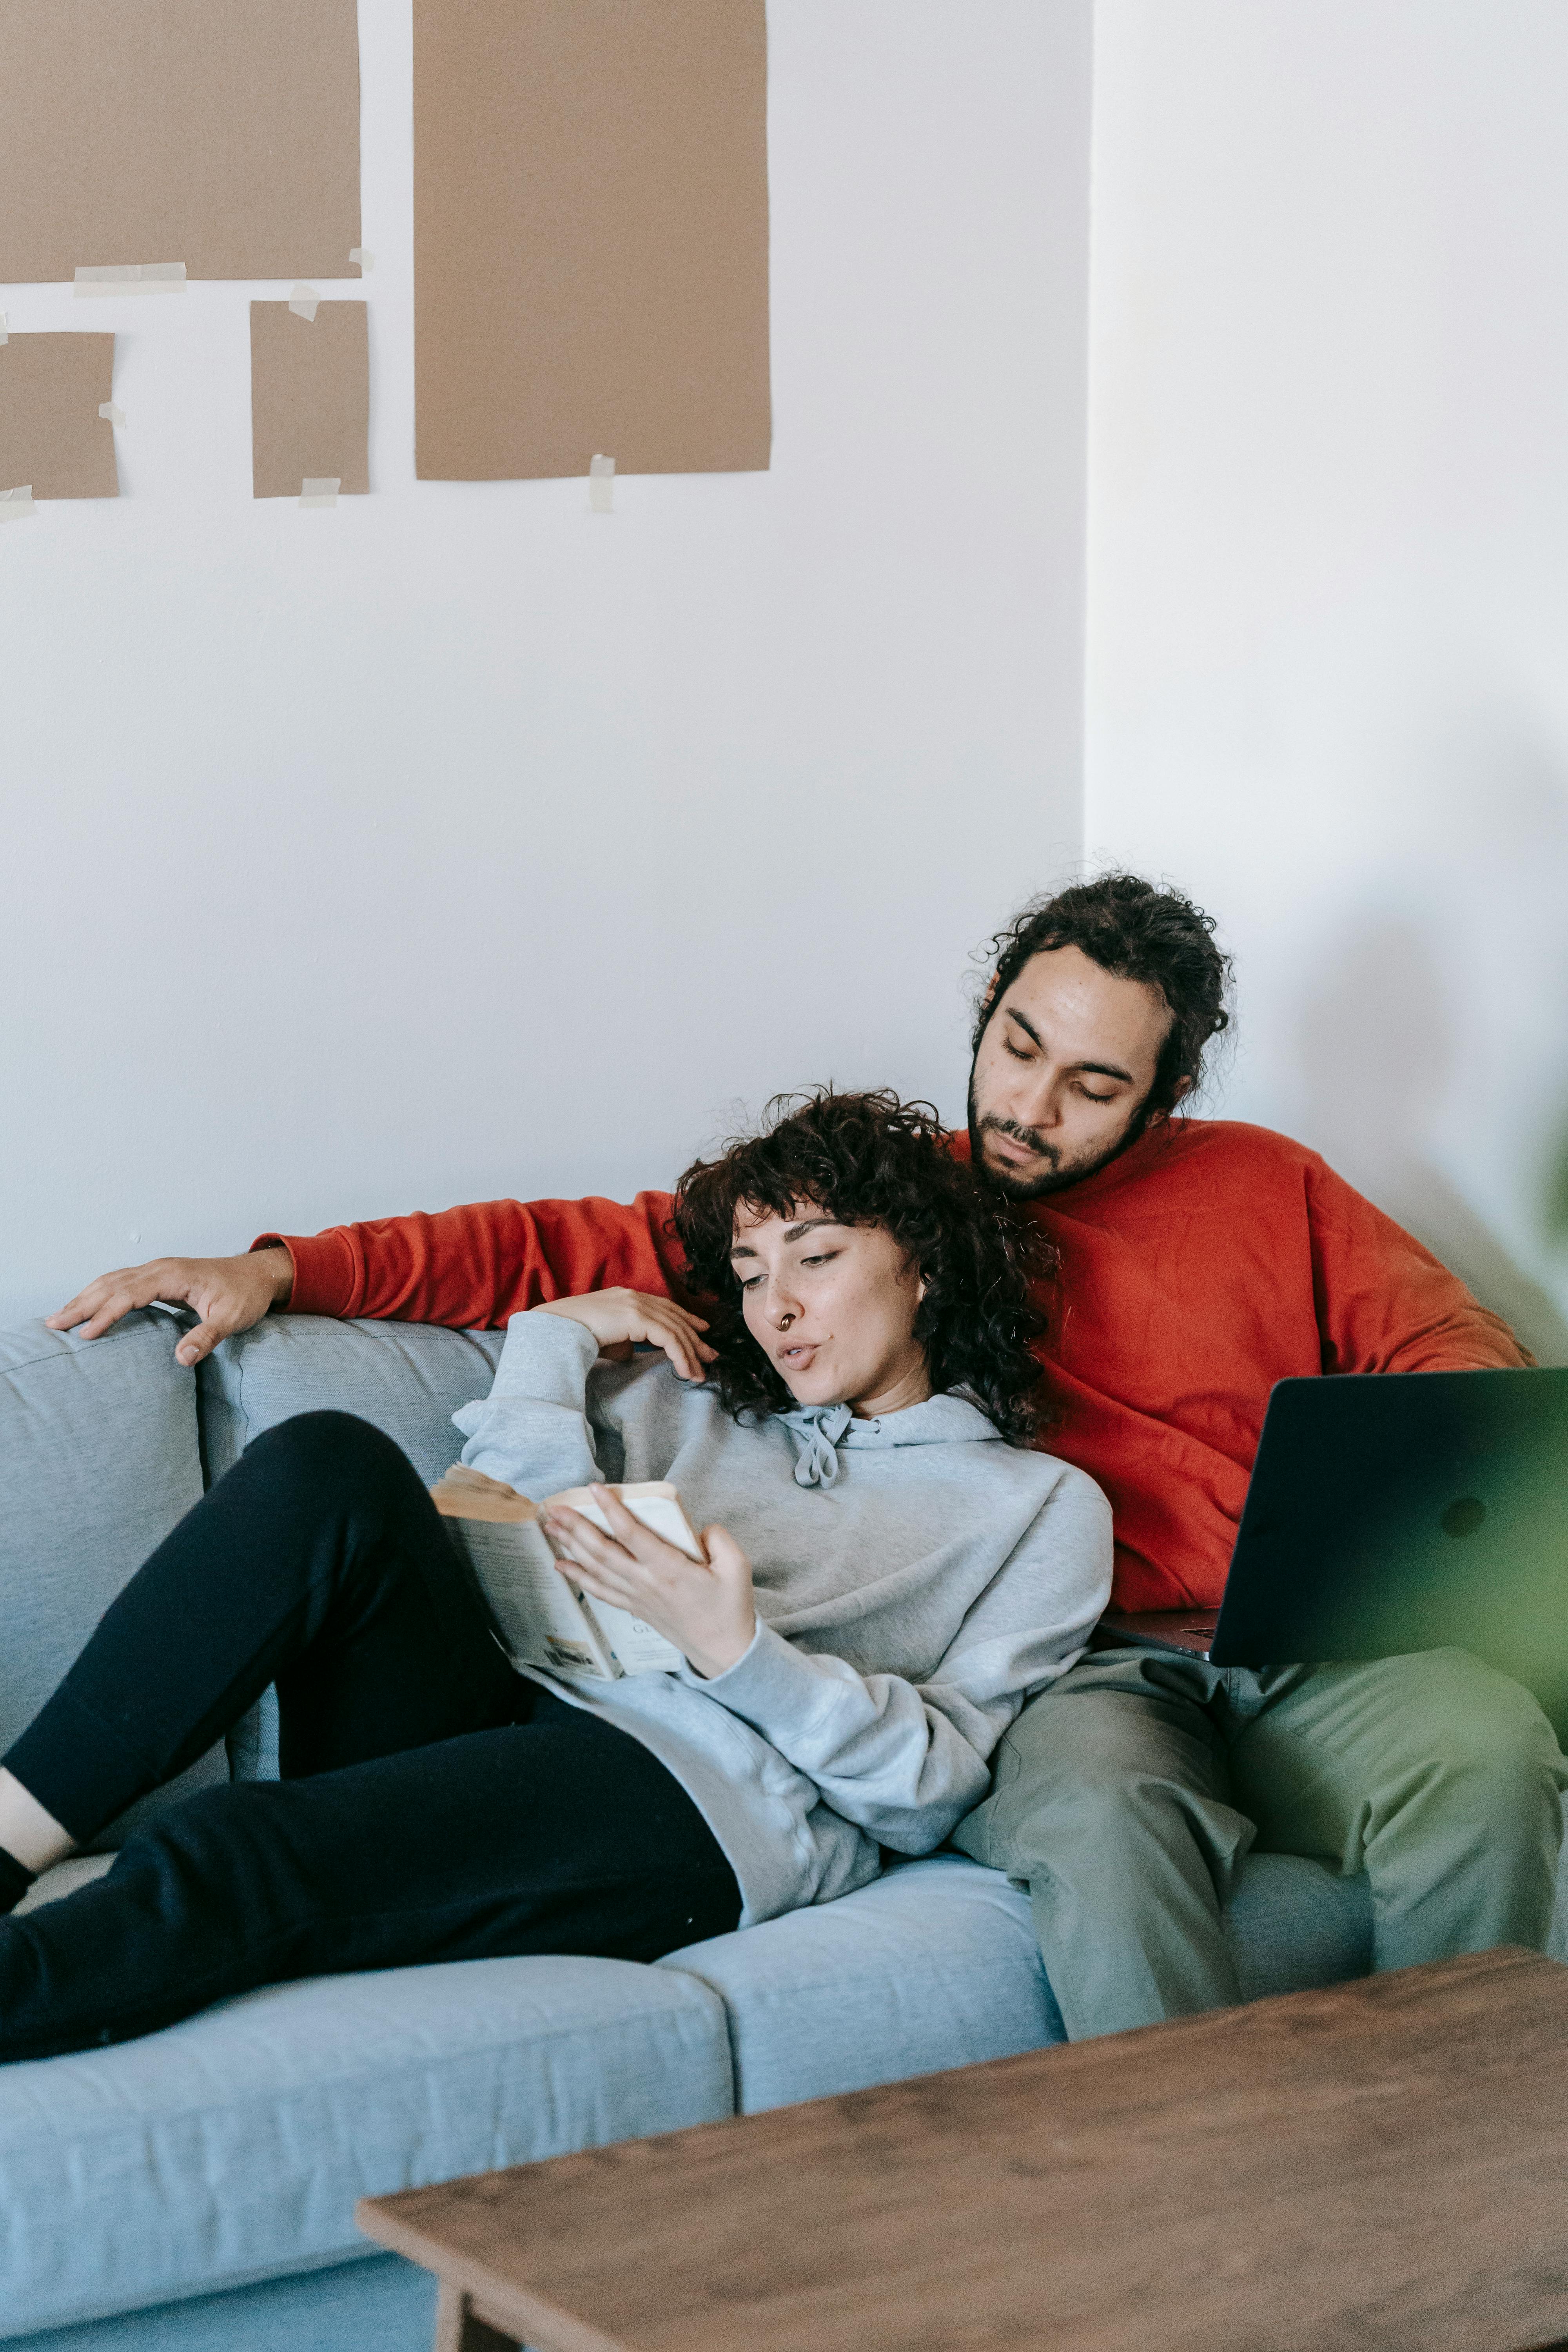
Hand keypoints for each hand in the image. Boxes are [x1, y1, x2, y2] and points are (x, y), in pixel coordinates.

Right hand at [46, 1248, 293, 1367]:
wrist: (258, 1275)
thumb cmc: (246, 1295)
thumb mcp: (232, 1318)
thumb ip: (206, 1337)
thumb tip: (181, 1359)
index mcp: (173, 1276)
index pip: (129, 1294)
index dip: (106, 1314)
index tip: (85, 1334)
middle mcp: (160, 1268)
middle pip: (111, 1284)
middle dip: (81, 1304)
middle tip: (53, 1325)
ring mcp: (157, 1270)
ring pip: (112, 1280)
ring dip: (85, 1297)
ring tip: (59, 1317)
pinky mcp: (159, 1277)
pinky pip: (121, 1283)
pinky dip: (99, 1294)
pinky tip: (88, 1307)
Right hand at [535, 1287, 715, 1381]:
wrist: (555, 1328)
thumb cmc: (573, 1334)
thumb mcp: (605, 1336)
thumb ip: (623, 1341)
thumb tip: (634, 1353)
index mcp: (627, 1297)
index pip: (665, 1307)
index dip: (686, 1319)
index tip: (702, 1331)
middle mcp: (634, 1297)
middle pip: (675, 1318)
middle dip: (695, 1339)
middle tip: (710, 1357)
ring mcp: (636, 1304)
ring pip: (675, 1329)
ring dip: (690, 1353)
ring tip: (699, 1374)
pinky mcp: (636, 1317)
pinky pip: (668, 1338)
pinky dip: (680, 1356)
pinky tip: (685, 1371)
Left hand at [542, 1485, 755, 1679]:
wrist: (722, 1650)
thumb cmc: (730, 1607)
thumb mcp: (737, 1567)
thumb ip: (718, 1539)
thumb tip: (699, 1527)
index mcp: (669, 1569)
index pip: (632, 1534)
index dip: (611, 1510)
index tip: (594, 1489)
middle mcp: (645, 1583)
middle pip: (602, 1552)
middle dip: (575, 1527)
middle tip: (554, 1507)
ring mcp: (636, 1597)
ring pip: (596, 1569)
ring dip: (570, 1546)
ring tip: (549, 1527)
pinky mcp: (635, 1607)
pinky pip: (600, 1590)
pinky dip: (578, 1577)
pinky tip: (561, 1565)